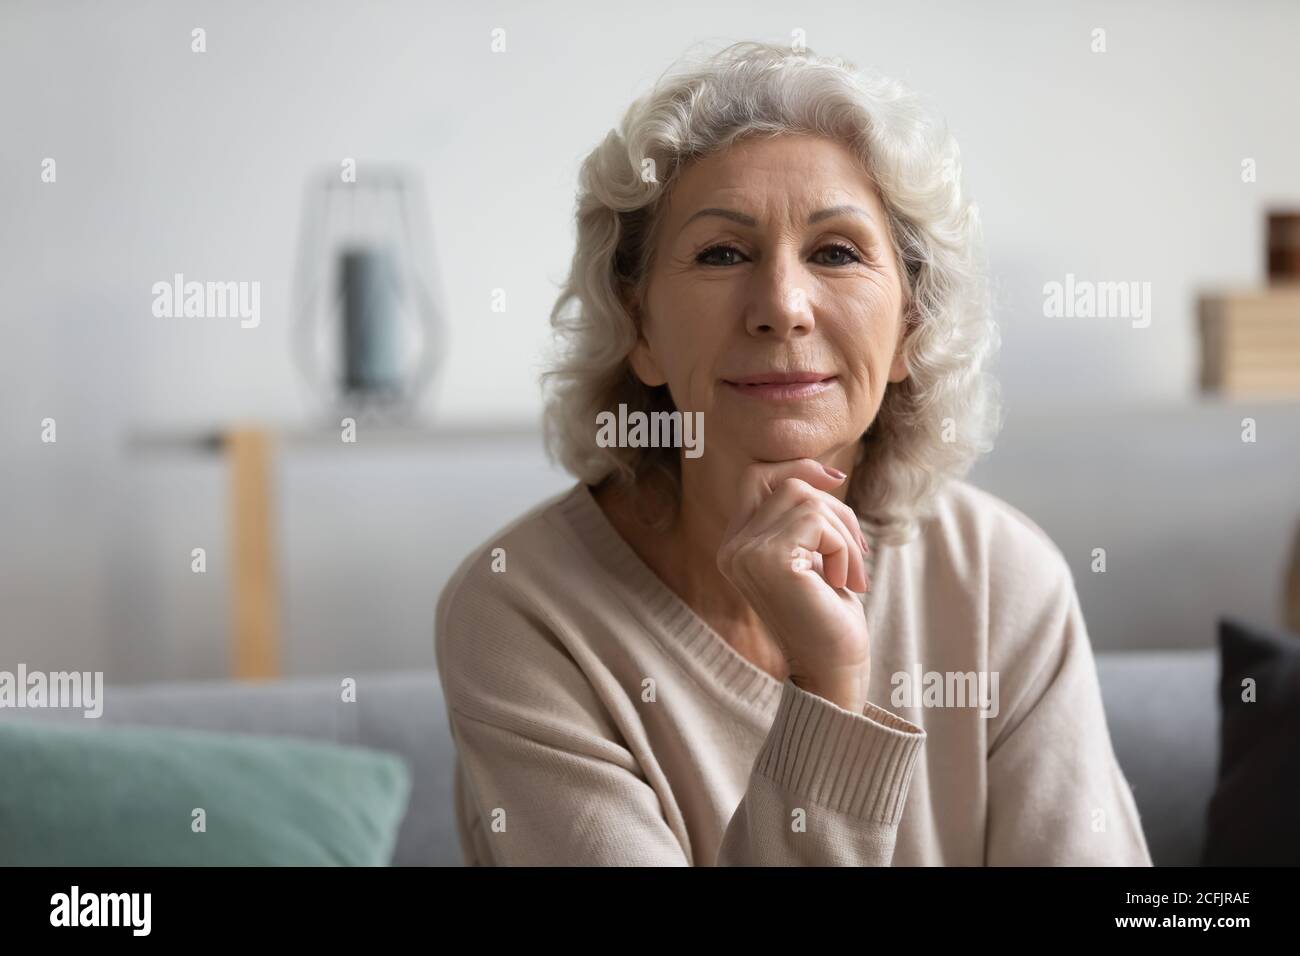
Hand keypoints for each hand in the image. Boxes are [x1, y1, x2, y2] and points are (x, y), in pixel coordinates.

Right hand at [716, 458, 871, 711]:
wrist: (833, 668)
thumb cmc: (828, 614)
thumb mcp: (814, 553)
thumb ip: (804, 516)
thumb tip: (824, 471)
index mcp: (735, 545)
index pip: (756, 476)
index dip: (796, 466)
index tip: (835, 479)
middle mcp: (731, 548)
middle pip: (789, 485)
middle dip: (836, 512)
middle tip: (857, 555)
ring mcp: (744, 553)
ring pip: (806, 499)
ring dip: (844, 533)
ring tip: (850, 574)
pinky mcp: (768, 559)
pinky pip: (817, 520)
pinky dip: (843, 546)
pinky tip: (843, 582)